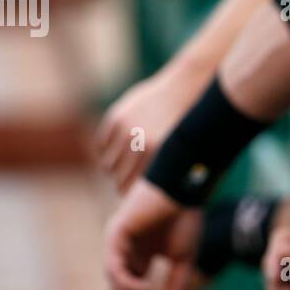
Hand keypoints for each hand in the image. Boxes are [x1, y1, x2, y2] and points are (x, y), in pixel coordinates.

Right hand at [95, 66, 212, 192]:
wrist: (187, 88)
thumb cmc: (189, 128)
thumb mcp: (182, 155)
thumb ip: (164, 177)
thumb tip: (148, 201)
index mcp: (158, 158)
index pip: (131, 192)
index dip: (132, 198)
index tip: (135, 200)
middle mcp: (139, 145)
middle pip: (117, 181)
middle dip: (122, 186)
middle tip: (129, 186)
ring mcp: (125, 130)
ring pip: (107, 165)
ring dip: (114, 170)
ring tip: (125, 170)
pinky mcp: (116, 117)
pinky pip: (101, 145)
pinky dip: (106, 151)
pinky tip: (119, 152)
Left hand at [103, 179, 202, 289]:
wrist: (183, 190)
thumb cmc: (185, 220)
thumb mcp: (182, 263)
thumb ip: (175, 289)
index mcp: (140, 258)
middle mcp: (126, 254)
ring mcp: (118, 246)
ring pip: (117, 285)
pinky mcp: (115, 237)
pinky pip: (115, 269)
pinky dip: (129, 283)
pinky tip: (145, 289)